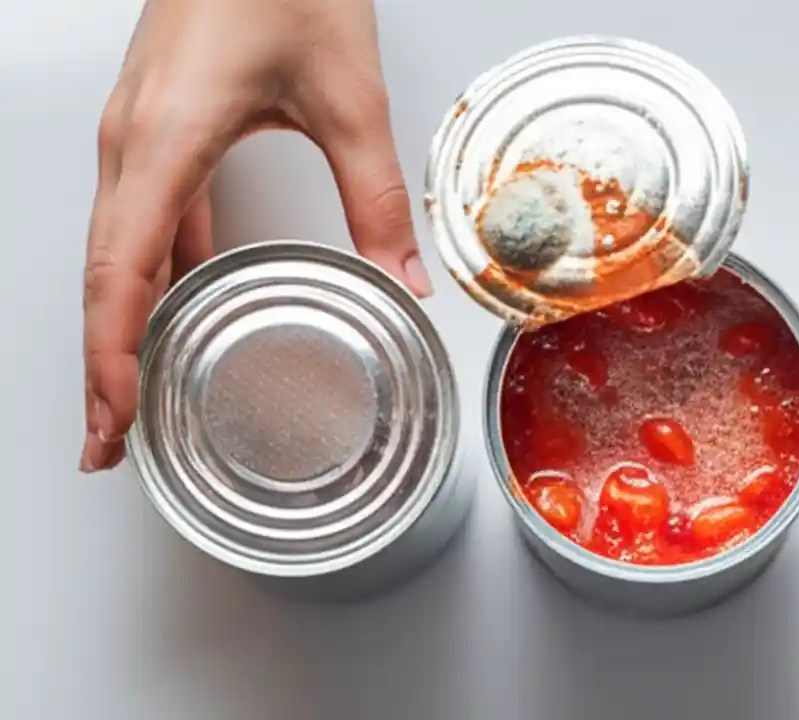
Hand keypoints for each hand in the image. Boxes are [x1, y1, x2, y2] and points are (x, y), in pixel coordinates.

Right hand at [81, 0, 429, 471]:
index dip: (113, 356)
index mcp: (165, 138)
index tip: (118, 420)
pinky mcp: (159, 124)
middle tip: (111, 442)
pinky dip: (151, 275)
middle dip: (103, 365)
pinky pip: (143, 216)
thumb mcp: (348, 96)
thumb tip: (404, 278)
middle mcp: (133, 141)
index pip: (120, 273)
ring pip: (115, 251)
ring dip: (123, 325)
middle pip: (102, 277)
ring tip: (137, 395)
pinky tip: (178, 308)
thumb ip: (375, 194)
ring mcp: (138, 132)